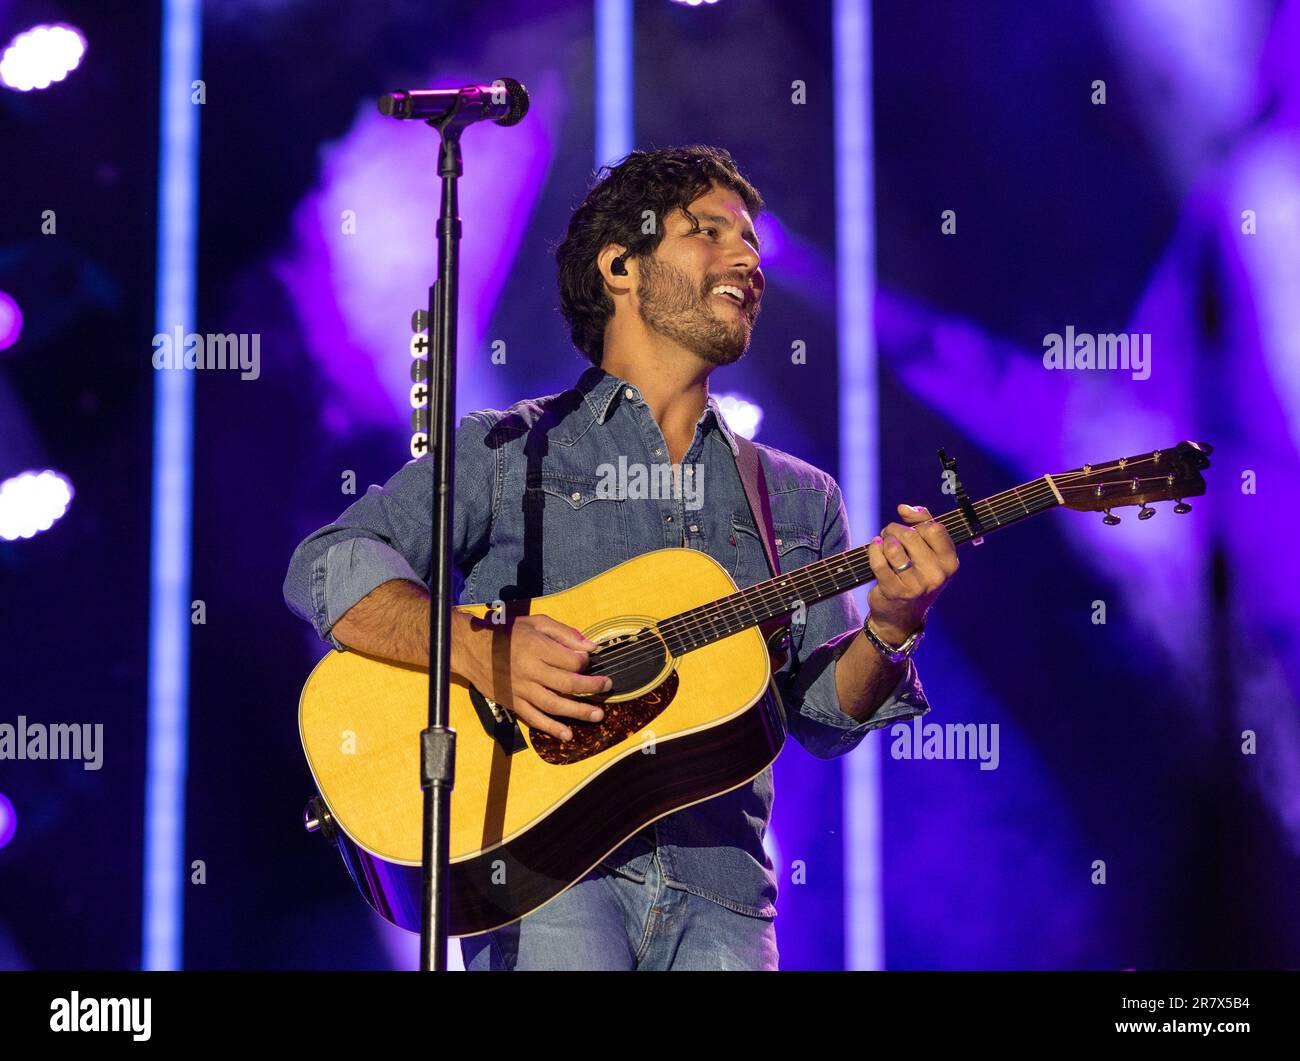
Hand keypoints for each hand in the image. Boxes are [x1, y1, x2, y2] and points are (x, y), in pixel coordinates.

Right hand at [459, 613, 612, 742]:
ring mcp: (521, 689)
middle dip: (592, 687)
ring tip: (598, 715)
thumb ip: (564, 633)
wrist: (472, 649)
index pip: (572, 661)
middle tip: (607, 687)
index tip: (588, 662)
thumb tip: (590, 647)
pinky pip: (534, 718)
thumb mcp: (535, 622)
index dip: (585, 662)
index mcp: (537, 648)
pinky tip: (567, 734)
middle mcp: (530, 670)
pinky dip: (552, 728)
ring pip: (555, 704)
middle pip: (568, 683)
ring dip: (579, 712)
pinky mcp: (513, 703)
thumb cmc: (506, 634)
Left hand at [866, 504, 958, 643]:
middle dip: (895, 529)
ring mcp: (915, 585)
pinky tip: (874, 548)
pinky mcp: (894, 591)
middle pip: (910, 535)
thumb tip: (904, 507)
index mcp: (950, 563)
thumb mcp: (929, 552)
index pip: (934, 528)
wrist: (902, 614)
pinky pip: (878, 562)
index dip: (917, 521)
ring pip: (893, 547)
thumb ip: (923, 523)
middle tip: (889, 533)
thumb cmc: (916, 575)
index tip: (908, 524)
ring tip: (882, 543)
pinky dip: (873, 551)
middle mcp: (936, 575)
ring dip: (883, 540)